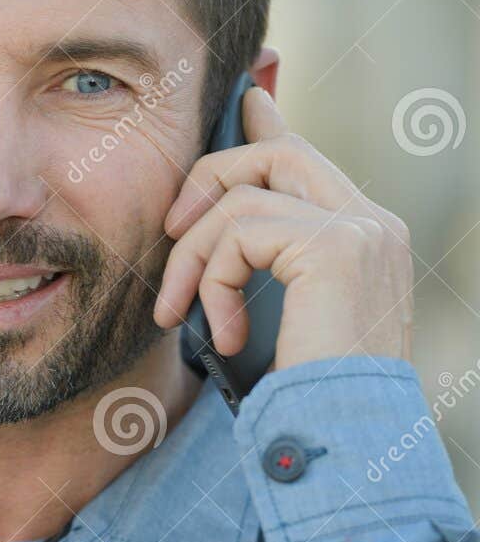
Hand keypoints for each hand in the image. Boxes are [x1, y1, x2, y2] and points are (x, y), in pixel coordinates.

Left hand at [153, 85, 412, 370]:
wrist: (341, 440)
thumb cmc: (302, 397)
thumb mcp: (272, 320)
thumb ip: (256, 269)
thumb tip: (206, 233)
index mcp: (365, 237)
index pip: (309, 157)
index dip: (268, 126)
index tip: (244, 101)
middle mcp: (374, 223)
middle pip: (275, 152)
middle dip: (206, 179)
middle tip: (168, 232)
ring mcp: (361, 230)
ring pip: (241, 197)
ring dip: (192, 258)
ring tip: (178, 314)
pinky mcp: (335, 247)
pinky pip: (239, 231)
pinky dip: (212, 280)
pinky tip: (220, 334)